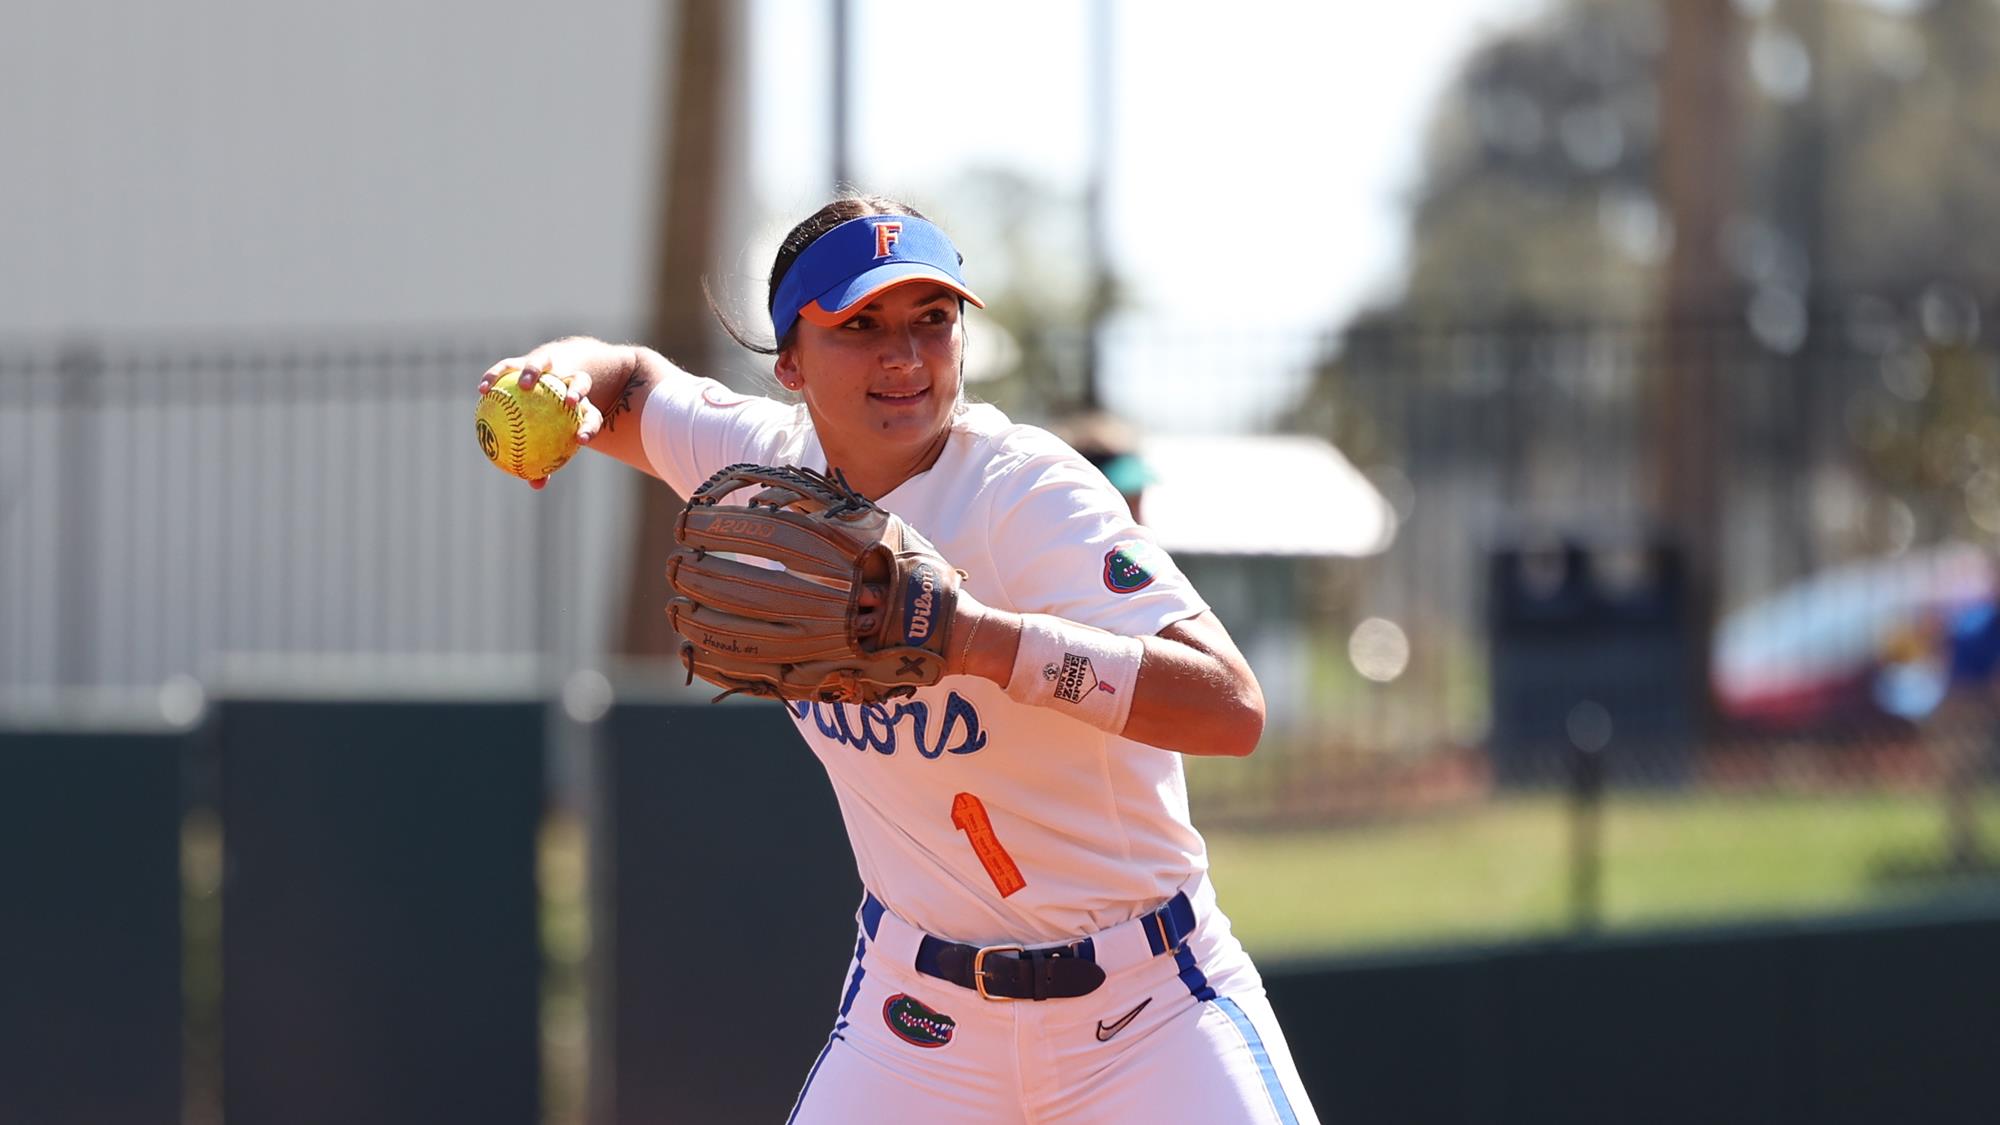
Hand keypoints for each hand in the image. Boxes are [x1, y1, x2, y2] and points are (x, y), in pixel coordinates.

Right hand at [478, 345, 606, 489]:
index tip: (581, 440)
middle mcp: (568, 380)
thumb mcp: (544, 441)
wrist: (549, 377)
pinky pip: (509, 366)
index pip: (592, 415)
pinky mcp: (523, 359)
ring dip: (536, 370)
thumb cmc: (548, 420)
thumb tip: (536, 485)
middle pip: (580, 380)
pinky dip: (496, 376)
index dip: (589, 426)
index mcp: (580, 403)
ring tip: (523, 383)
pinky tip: (482, 390)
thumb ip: (542, 462)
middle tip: (568, 403)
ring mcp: (549, 366)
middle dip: (576, 389)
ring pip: (546, 363)